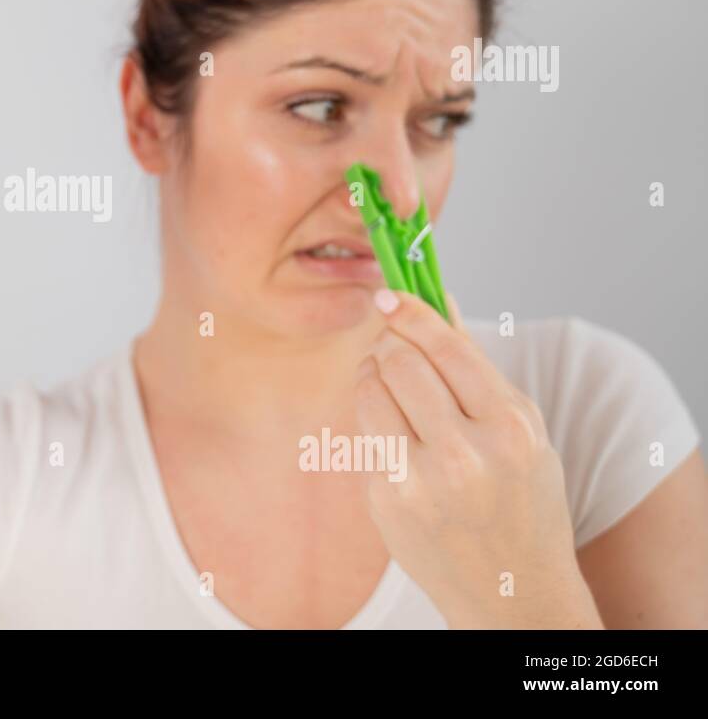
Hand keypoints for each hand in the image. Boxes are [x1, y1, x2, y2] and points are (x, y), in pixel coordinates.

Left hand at [353, 289, 602, 627]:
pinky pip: (365, 431)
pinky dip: (373, 416)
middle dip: (390, 342)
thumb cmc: (521, 499)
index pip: (447, 347)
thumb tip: (438, 298)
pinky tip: (393, 427)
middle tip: (391, 342)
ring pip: (371, 389)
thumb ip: (475, 367)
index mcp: (510, 428)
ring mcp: (420, 481)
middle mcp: (465, 454)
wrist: (513, 592)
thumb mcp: (521, 430)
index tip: (390, 294)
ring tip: (390, 382)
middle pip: (400, 361)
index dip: (412, 312)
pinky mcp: (386, 499)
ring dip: (373, 373)